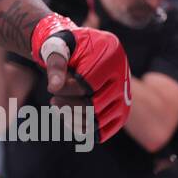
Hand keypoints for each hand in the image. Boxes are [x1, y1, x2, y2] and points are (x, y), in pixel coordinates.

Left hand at [31, 13, 131, 142]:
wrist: (81, 51)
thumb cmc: (67, 47)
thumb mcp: (57, 47)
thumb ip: (55, 65)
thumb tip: (54, 87)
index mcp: (111, 54)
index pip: (87, 85)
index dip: (65, 90)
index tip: (52, 88)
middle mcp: (124, 76)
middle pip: (94, 105)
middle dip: (68, 105)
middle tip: (53, 100)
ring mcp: (126, 96)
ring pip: (99, 120)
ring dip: (73, 119)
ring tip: (58, 106)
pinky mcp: (122, 112)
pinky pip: (104, 131)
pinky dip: (83, 129)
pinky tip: (67, 118)